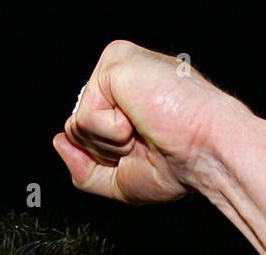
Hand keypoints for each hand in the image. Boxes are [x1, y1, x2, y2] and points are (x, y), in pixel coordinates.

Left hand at [53, 40, 236, 204]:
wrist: (206, 152)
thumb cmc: (178, 164)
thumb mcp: (121, 180)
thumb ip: (84, 168)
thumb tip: (58, 142)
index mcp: (124, 100)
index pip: (83, 134)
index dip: (105, 157)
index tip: (143, 152)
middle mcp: (119, 79)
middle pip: (75, 129)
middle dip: (104, 151)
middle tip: (143, 142)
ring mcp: (116, 67)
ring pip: (77, 124)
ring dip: (110, 142)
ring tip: (143, 130)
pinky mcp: (115, 63)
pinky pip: (84, 116)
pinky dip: (111, 131)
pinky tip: (139, 120)